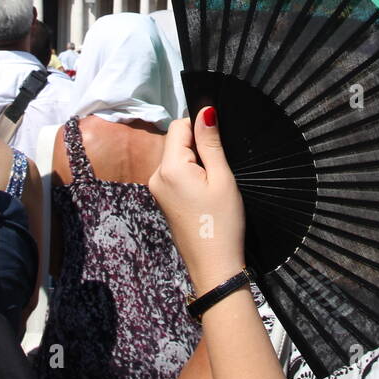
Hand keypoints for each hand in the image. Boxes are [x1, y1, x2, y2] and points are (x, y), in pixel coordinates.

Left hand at [149, 109, 245, 294]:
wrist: (214, 266)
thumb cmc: (222, 223)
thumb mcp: (222, 178)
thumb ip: (210, 142)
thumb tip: (204, 111)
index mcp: (169, 168)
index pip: (179, 126)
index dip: (200, 128)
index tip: (219, 145)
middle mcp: (156, 176)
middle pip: (176, 141)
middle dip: (198, 147)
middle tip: (218, 171)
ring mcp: (157, 189)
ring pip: (176, 157)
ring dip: (195, 162)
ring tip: (213, 186)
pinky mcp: (162, 199)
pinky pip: (175, 173)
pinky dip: (191, 175)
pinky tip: (205, 194)